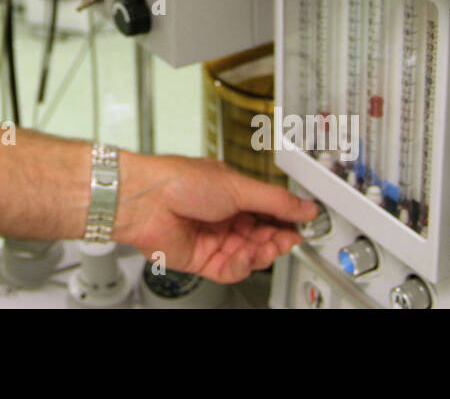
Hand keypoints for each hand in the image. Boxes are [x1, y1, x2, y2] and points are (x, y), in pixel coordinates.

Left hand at [111, 152, 318, 284]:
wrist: (145, 200)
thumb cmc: (178, 180)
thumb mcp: (237, 186)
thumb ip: (275, 201)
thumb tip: (305, 206)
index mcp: (231, 192)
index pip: (268, 210)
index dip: (286, 218)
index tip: (303, 222)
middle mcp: (222, 216)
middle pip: (261, 235)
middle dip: (277, 238)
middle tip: (289, 238)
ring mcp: (212, 239)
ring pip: (248, 255)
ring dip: (262, 253)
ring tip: (269, 246)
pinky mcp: (201, 259)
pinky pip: (230, 270)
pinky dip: (241, 266)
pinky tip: (246, 258)